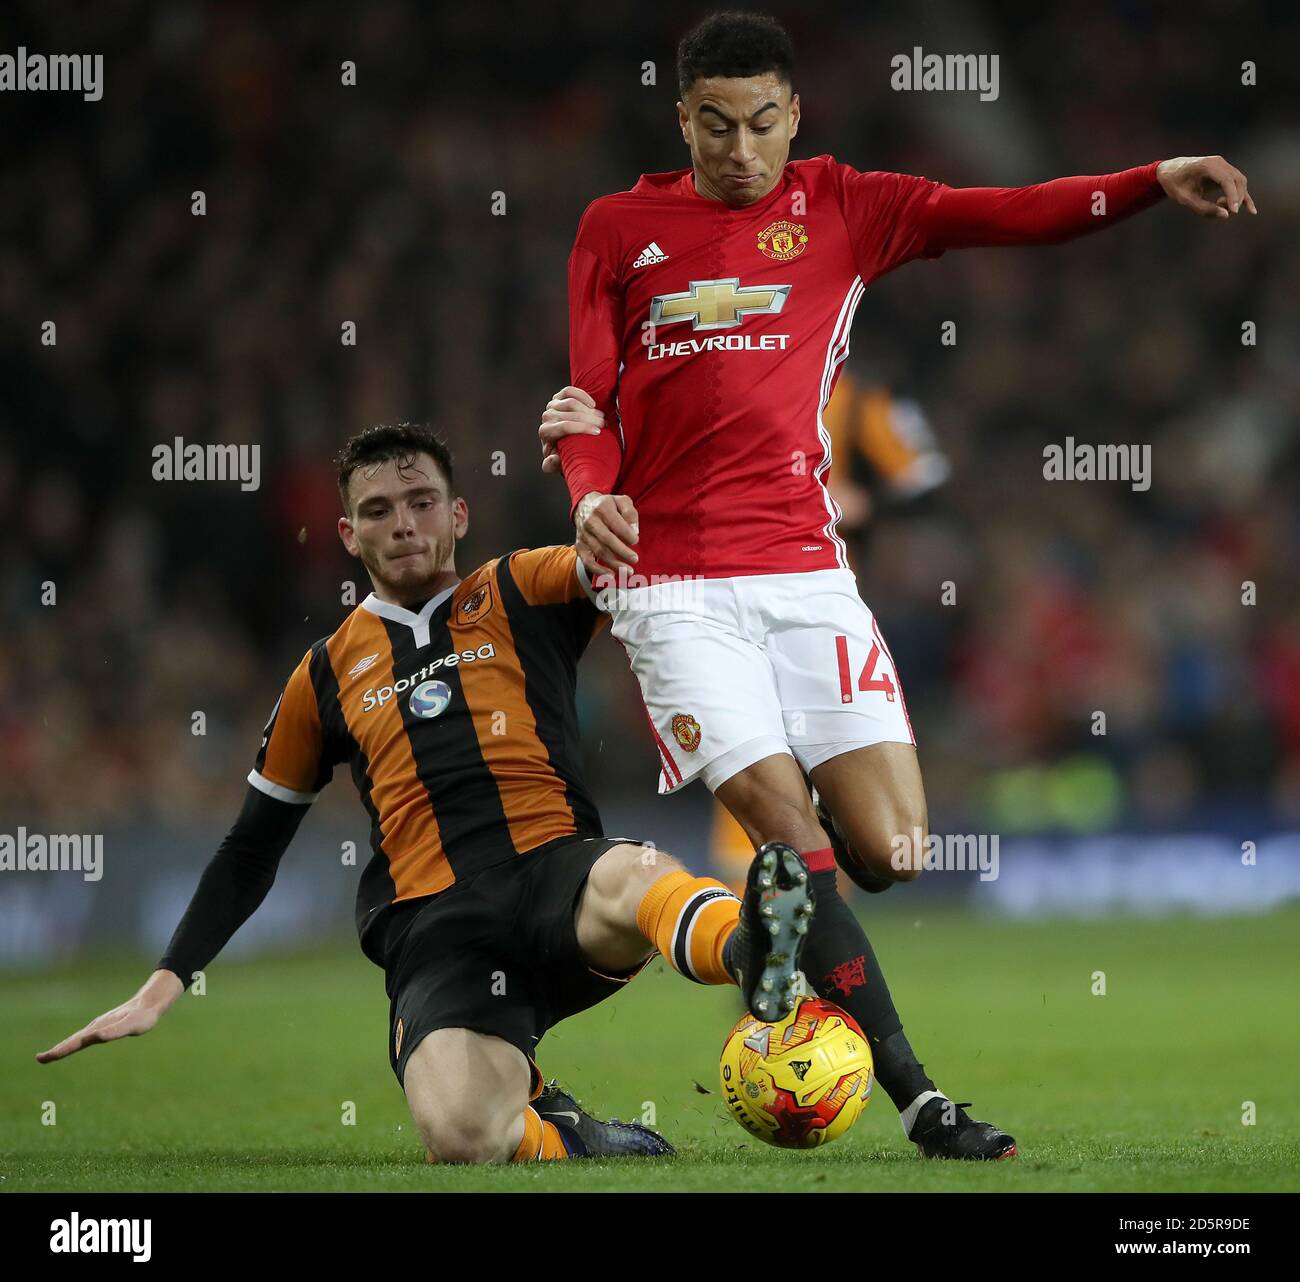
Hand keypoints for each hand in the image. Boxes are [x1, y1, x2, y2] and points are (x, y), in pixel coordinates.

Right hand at [36, 969, 183, 1063]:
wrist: (151, 1003)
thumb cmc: (143, 1017)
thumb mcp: (131, 1026)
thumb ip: (115, 1031)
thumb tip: (95, 1037)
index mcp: (99, 1029)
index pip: (75, 1043)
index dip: (60, 1051)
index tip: (43, 1058)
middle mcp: (96, 1027)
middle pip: (73, 1041)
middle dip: (57, 1050)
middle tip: (40, 1059)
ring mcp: (100, 1026)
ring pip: (78, 1038)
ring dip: (64, 1047)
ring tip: (50, 1056)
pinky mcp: (106, 1026)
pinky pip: (87, 1036)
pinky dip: (76, 1042)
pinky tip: (75, 1044)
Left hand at [539, 385, 603, 473]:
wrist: (562, 441)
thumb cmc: (563, 453)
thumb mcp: (558, 464)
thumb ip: (553, 465)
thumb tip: (555, 458)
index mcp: (545, 432)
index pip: (564, 426)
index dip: (582, 428)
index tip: (597, 432)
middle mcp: (547, 417)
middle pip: (571, 414)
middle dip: (590, 419)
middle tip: (604, 425)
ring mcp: (552, 405)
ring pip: (571, 402)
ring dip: (589, 410)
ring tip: (601, 418)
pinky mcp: (558, 396)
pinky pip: (570, 391)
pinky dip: (583, 396)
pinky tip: (592, 405)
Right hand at [575, 491, 638, 575]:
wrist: (584, 506)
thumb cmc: (607, 506)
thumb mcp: (621, 501)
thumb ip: (630, 513)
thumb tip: (634, 530)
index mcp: (602, 508)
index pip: (616, 524)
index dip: (627, 534)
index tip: (635, 540)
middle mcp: (591, 521)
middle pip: (607, 539)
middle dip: (622, 552)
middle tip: (634, 559)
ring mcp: (584, 535)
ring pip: (599, 552)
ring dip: (614, 564)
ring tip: (627, 571)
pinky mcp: (580, 546)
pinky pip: (587, 561)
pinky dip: (598, 570)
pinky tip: (610, 575)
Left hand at [1156, 156, 1256, 218]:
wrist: (1170, 171)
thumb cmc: (1175, 184)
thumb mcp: (1184, 199)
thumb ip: (1203, 209)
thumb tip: (1225, 215)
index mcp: (1207, 166)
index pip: (1227, 180)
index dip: (1233, 196)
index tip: (1233, 211)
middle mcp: (1218, 162)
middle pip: (1237, 180)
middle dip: (1237, 198)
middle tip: (1228, 212)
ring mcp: (1223, 165)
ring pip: (1240, 181)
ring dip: (1237, 197)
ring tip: (1221, 206)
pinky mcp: (1224, 171)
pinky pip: (1237, 183)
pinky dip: (1242, 195)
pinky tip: (1251, 210)